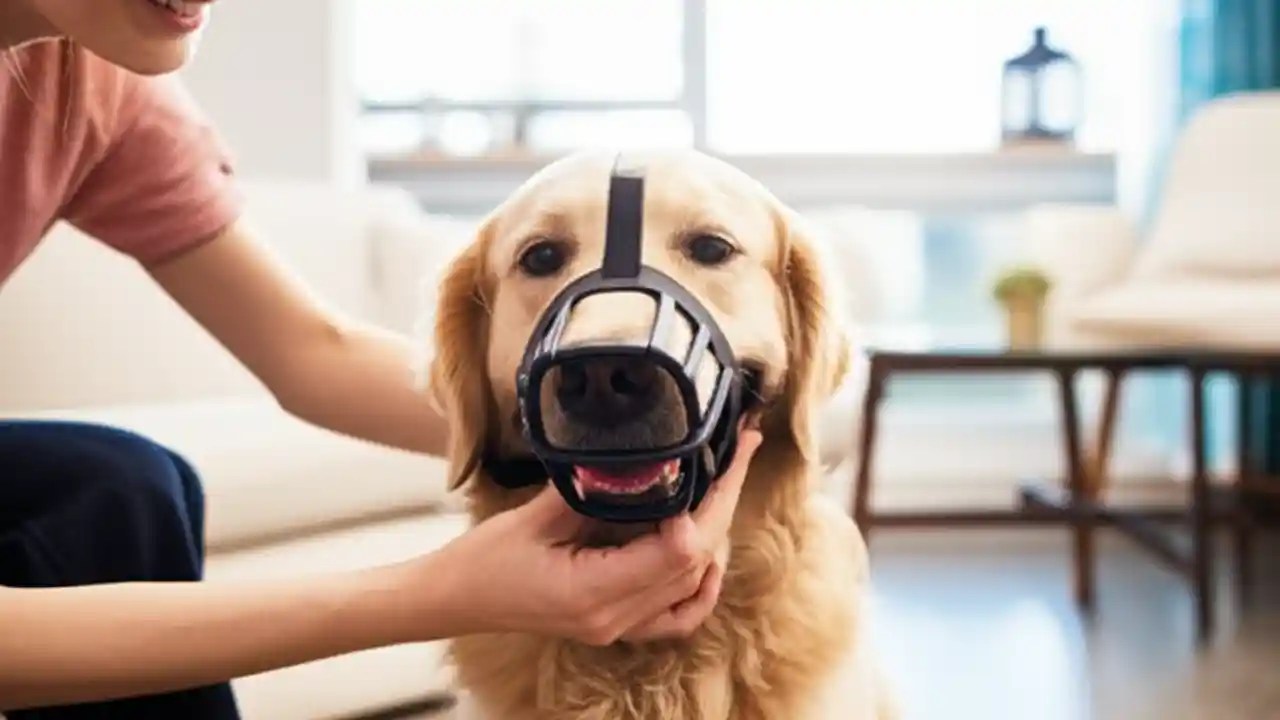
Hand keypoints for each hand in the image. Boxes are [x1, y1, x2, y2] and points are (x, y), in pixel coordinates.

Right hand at [428, 429, 762, 645]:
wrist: (453, 600)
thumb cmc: (482, 559)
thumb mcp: (533, 515)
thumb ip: (587, 490)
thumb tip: (633, 455)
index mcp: (595, 592)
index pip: (679, 550)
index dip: (708, 501)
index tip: (720, 455)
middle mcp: (614, 616)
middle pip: (696, 563)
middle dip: (725, 501)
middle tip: (743, 447)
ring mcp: (617, 626)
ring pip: (693, 584)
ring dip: (715, 532)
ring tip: (726, 479)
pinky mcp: (614, 624)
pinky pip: (676, 615)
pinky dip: (701, 584)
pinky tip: (709, 554)